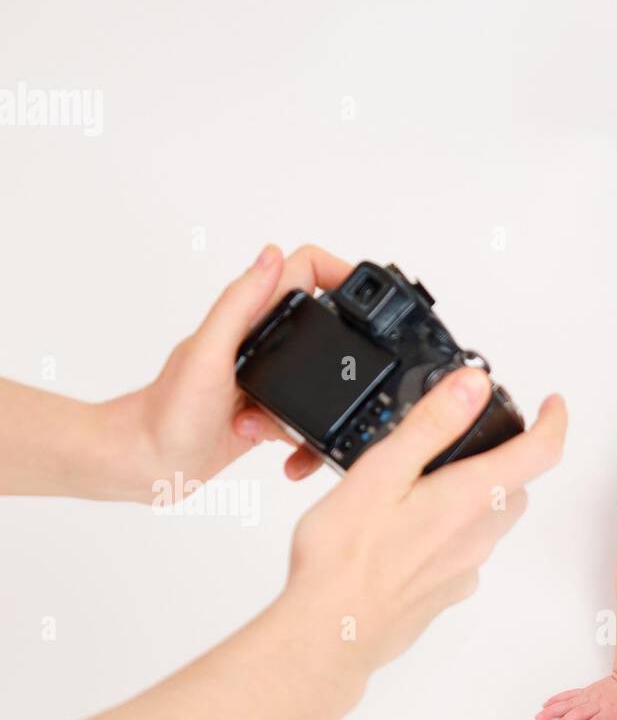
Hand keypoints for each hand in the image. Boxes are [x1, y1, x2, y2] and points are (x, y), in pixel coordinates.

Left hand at [137, 243, 352, 487]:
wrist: (149, 464)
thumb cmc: (167, 412)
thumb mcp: (209, 353)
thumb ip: (240, 305)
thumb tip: (272, 255)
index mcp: (248, 319)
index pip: (304, 271)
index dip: (339, 271)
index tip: (364, 297)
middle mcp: (261, 343)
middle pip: (324, 324)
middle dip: (343, 350)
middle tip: (359, 374)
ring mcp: (266, 380)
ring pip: (320, 379)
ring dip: (319, 407)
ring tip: (288, 423)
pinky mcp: (268, 414)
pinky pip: (304, 420)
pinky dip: (303, 440)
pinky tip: (285, 451)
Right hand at [284, 364, 565, 678]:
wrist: (331, 634)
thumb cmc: (346, 558)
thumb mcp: (382, 472)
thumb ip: (432, 426)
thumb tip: (473, 387)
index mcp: (471, 498)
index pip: (541, 453)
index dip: (554, 422)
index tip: (553, 405)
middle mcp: (479, 536)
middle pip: (517, 488)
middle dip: (505, 459)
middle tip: (471, 441)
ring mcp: (465, 569)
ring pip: (490, 521)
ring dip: (476, 496)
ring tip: (424, 484)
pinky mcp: (447, 593)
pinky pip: (465, 553)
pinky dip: (450, 532)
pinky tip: (405, 533)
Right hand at [535, 673, 616, 719]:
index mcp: (611, 710)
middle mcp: (597, 703)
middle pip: (577, 714)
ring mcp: (589, 696)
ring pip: (568, 704)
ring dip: (553, 711)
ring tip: (540, 717)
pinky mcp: (585, 692)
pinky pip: (569, 695)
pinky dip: (557, 700)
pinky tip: (547, 704)